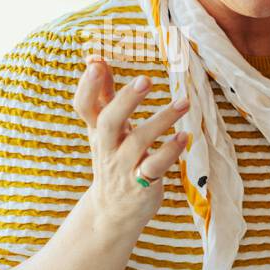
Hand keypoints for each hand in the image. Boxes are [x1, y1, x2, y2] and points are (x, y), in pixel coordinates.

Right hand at [74, 55, 190, 230]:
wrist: (113, 210)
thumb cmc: (113, 159)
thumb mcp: (104, 130)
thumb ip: (103, 96)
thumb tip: (95, 59)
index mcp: (97, 131)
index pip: (83, 106)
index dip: (87, 86)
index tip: (96, 62)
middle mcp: (107, 147)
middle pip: (108, 121)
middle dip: (126, 100)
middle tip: (146, 79)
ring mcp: (124, 166)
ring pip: (138, 142)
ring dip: (161, 120)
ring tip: (184, 102)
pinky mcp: (142, 183)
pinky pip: (155, 166)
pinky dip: (170, 151)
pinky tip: (185, 137)